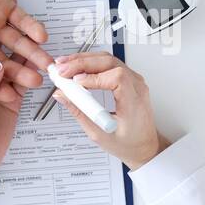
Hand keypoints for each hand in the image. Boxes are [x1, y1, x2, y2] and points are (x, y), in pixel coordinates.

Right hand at [0, 0, 54, 102]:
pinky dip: (32, 28)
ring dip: (30, 54)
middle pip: (1, 62)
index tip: (9, 96)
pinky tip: (41, 36)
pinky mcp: (3, 6)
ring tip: (45, 63)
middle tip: (34, 82)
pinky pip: (21, 20)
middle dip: (18, 73)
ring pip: (15, 44)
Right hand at [51, 52, 167, 169]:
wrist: (143, 145)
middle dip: (82, 63)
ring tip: (65, 65)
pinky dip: (92, 63)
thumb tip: (63, 96)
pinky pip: (110, 64)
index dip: (94, 77)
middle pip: (110, 62)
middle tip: (61, 69)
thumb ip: (79, 113)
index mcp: (134, 103)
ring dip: (84, 60)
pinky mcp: (128, 78)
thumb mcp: (99, 134)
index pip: (117, 78)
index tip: (76, 82)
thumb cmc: (128, 143)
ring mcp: (134, 80)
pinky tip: (78, 67)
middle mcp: (137, 87)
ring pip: (108, 59)